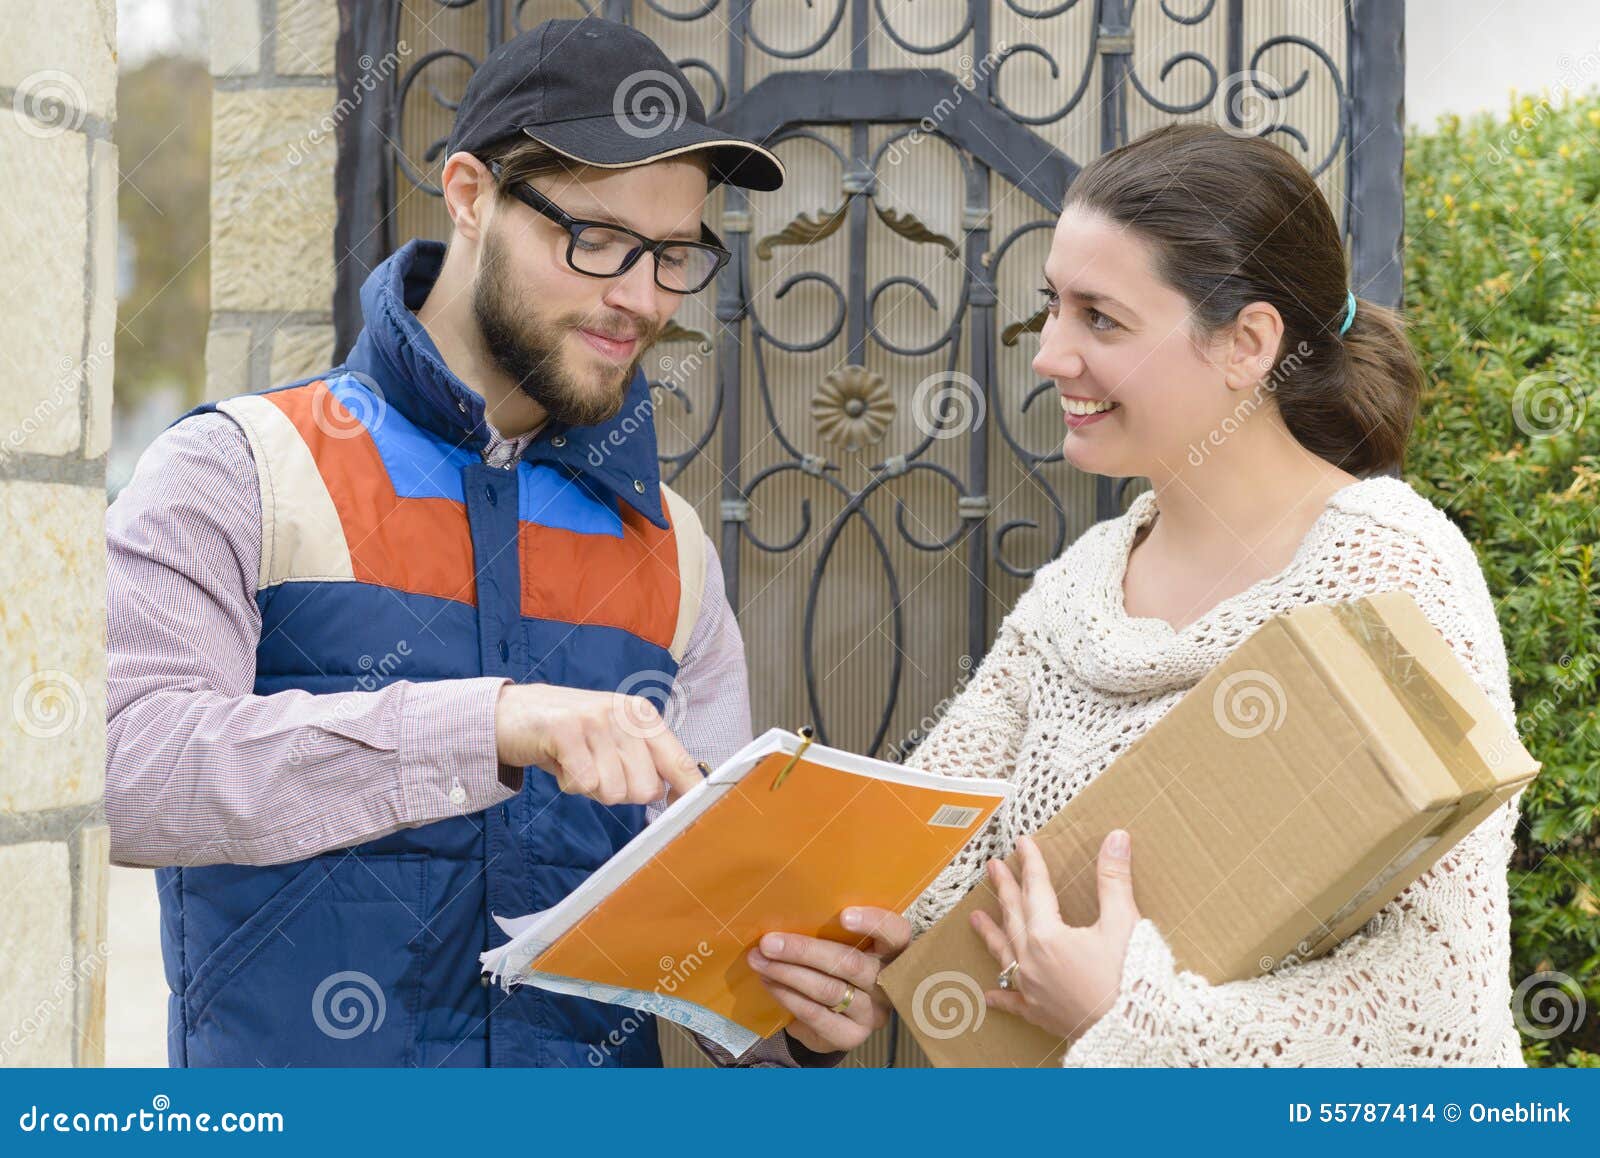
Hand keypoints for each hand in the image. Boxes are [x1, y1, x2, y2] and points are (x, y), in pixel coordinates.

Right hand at [493, 682, 702, 805]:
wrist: (513, 712)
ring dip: (592, 790)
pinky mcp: (566, 730)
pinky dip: (570, 785)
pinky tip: (561, 762)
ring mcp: (596, 719)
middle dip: (620, 793)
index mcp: (643, 717)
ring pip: (614, 791)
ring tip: (577, 763)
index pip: (680, 761)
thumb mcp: (615, 739)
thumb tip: (677, 796)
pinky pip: (584, 784)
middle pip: (646, 789)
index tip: (699, 812)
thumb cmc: (572, 734)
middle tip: (596, 771)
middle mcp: (625, 714)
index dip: (690, 792)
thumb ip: (645, 763)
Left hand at [747, 906, 912, 1054]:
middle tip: (769, 942)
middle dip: (805, 951)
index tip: (843, 915)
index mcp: (894, 952)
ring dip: (787, 973)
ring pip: (829, 989)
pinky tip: (769, 983)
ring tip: (760, 960)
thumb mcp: (843, 945)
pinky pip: (815, 1014)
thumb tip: (785, 910)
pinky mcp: (851, 1036)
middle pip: (851, 963)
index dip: (874, 923)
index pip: (896, 933)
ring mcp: (872, 1014)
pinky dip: (787, 996)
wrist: (832, 1017)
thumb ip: (830, 929)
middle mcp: (889, 983)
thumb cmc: (836, 966)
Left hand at [973, 830, 1138, 1041]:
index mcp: (1048, 934)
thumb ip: (1114, 879)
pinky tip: (988, 995)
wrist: (1133, 1034)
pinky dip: (1000, 996)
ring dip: (990, 933)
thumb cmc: (1131, 978)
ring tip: (974, 918)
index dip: (1031, 863)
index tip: (1023, 842)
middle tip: (993, 867)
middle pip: (1013, 916)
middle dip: (1004, 889)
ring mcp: (1032, 988)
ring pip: (1004, 954)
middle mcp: (1031, 960)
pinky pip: (1013, 1002)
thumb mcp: (1124, 923)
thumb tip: (1116, 837)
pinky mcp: (1040, 1013)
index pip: (1036, 889)